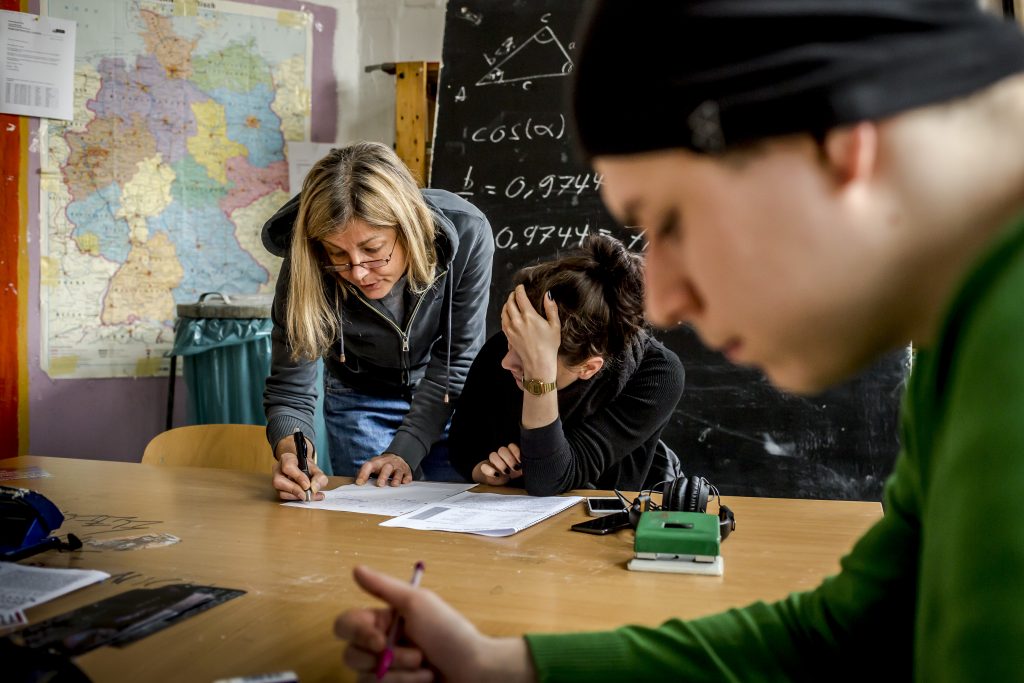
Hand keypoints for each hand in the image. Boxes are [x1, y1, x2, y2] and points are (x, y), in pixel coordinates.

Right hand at [272, 436, 327, 500]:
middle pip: (278, 481)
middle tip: (306, 495)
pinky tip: (306, 497)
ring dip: (295, 496)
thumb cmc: (306, 468)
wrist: (302, 469)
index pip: (288, 467)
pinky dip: (295, 499)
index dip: (298, 477)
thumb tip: (314, 488)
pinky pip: (283, 497)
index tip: (307, 485)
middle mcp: (277, 469)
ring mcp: (275, 480)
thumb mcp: (316, 469)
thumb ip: (319, 477)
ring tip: (308, 497)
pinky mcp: (278, 490)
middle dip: (294, 490)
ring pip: (280, 491)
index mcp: (287, 459)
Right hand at [335, 565, 534, 682]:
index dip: (356, 633)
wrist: (474, 671)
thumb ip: (383, 587)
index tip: (380, 640)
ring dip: (400, 675)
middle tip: (417, 655)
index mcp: (382, 620)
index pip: (345, 625)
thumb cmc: (449, 633)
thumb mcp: (418, 603)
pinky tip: (424, 681)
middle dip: (388, 658)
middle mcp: (379, 644)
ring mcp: (385, 670)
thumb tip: (355, 568)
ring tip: (425, 669)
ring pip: (364, 678)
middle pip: (351, 655)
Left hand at [355, 453, 412, 486]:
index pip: (369, 466)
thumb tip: (354, 483)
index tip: (359, 483)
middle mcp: (387, 464)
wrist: (397, 458)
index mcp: (376, 463)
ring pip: (397, 471)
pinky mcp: (406, 471)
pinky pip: (407, 475)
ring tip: (394, 485)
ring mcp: (398, 467)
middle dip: (383, 476)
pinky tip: (405, 482)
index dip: (363, 474)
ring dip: (396, 478)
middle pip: (386, 467)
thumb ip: (363, 473)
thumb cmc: (381, 466)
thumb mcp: (372, 466)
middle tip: (379, 485)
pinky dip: (406, 478)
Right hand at [472, 444, 522, 485]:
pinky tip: (496, 475)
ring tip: (506, 472)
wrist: (498, 482)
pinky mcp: (485, 469)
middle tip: (514, 468)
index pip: (511, 446)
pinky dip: (489, 470)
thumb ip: (525, 466)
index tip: (521, 461)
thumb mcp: (520, 471)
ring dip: (500, 463)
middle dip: (509, 459)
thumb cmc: (512, 476)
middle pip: (502, 449)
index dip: (515, 451)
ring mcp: (492, 462)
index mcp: (510, 455)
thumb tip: (531, 465)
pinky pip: (483, 466)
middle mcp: (501, 457)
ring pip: (492, 455)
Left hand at [501, 285, 560, 379]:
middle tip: (516, 293)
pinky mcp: (508, 336)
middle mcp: (518, 321)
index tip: (521, 287)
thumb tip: (548, 295)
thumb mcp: (555, 325)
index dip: (519, 289)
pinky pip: (503, 321)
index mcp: (529, 316)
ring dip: (507, 304)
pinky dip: (504, 314)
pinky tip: (508, 314)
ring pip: (504, 311)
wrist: (539, 363)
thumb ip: (551, 308)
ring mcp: (511, 329)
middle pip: (509, 302)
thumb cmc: (549, 346)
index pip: (520, 297)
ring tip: (511, 302)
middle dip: (512, 295)